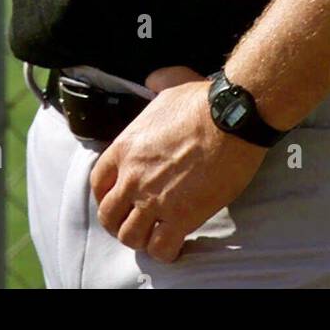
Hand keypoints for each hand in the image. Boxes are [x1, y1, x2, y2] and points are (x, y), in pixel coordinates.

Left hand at [89, 65, 268, 262]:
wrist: (231, 117)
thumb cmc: (204, 101)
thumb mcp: (170, 85)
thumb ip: (156, 85)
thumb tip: (153, 79)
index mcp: (126, 147)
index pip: (98, 182)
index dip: (106, 194)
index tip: (117, 199)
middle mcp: (133, 177)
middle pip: (109, 215)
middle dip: (119, 222)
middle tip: (135, 222)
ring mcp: (154, 199)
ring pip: (130, 237)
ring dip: (142, 239)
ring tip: (155, 234)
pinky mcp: (180, 216)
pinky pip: (161, 248)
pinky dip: (165, 251)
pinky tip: (175, 245)